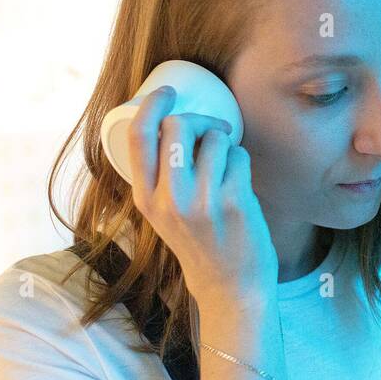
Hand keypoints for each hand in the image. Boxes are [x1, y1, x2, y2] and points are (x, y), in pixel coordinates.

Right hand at [126, 85, 277, 306]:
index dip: (152, 104)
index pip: (138, 136)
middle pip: (179, 125)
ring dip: (226, 143)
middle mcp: (169, 199)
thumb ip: (161, 176)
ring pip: (215, 136)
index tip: (167, 92)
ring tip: (227, 167)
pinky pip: (239, 155)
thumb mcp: (164, 214)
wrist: (230, 287)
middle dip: (201, 120)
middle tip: (214, 133)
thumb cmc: (201, 243)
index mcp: (146, 198)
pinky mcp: (234, 202)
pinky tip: (240, 183)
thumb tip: (173, 122)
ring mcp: (203, 200)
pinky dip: (242, 161)